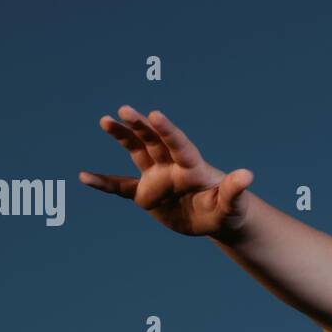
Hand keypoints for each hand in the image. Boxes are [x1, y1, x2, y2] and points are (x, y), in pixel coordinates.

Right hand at [79, 105, 253, 238]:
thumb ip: (235, 190)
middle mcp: (172, 167)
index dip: (167, 130)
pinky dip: (104, 183)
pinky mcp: (146, 194)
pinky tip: (84, 177)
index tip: (155, 114)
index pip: (178, 144)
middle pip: (153, 142)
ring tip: (105, 121)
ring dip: (122, 137)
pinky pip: (121, 187)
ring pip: (136, 152)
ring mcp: (156, 178)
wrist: (217, 220)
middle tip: (124, 110)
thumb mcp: (233, 204)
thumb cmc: (230, 210)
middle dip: (140, 126)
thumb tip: (247, 175)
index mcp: (192, 167)